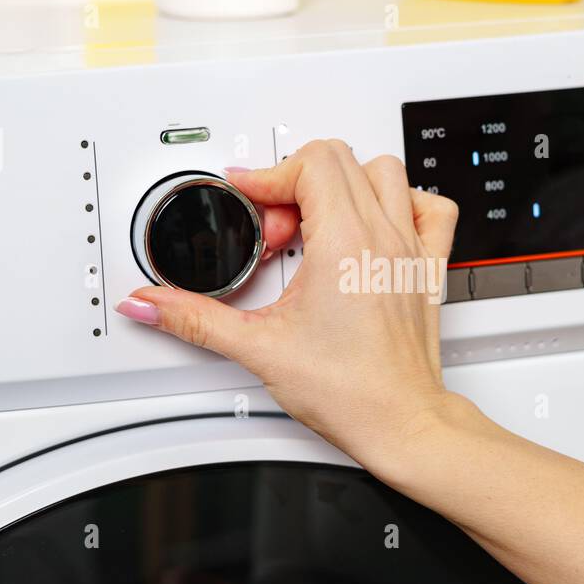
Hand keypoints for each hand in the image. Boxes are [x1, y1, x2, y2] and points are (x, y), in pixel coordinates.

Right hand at [115, 140, 462, 475]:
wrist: (401, 423)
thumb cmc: (351, 392)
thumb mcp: (258, 348)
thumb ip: (195, 319)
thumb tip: (151, 303)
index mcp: (345, 243)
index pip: (309, 163)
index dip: (267, 175)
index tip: (247, 201)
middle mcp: (384, 236)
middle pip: (339, 160)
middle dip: (294, 184)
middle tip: (274, 233)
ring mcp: (411, 249)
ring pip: (385, 173)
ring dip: (344, 185)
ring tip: (316, 225)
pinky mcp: (427, 269)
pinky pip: (432, 209)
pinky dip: (405, 202)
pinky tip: (378, 225)